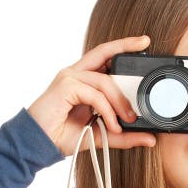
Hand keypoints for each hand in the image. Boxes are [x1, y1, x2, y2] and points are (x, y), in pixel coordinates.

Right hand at [27, 35, 156, 155]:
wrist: (37, 145)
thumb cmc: (62, 136)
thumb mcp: (101, 135)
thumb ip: (124, 135)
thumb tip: (150, 138)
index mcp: (82, 80)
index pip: (104, 57)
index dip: (122, 47)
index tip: (144, 42)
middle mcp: (75, 74)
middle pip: (104, 53)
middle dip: (126, 48)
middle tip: (146, 50)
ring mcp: (69, 78)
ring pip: (105, 81)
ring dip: (121, 102)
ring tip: (129, 120)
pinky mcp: (65, 87)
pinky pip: (96, 95)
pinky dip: (108, 111)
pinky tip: (113, 126)